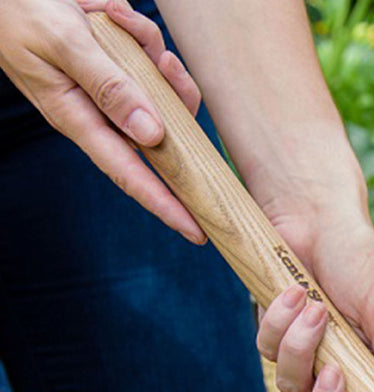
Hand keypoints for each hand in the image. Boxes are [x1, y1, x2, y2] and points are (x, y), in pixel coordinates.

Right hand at [0, 0, 205, 241]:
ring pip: (159, 89)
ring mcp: (107, 91)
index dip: (166, 206)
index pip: (131, 175)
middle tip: (166, 62)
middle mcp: (98, 112)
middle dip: (175, 98)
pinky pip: (145, 58)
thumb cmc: (19, 10)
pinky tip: (110, 11)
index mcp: (78, 118)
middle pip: (162, 130)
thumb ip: (108, 88)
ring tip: (116, 16)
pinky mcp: (112, 67)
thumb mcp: (64, 44)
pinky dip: (136, 33)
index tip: (198, 232)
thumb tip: (152, 137)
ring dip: (148, 50)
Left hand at [256, 208, 373, 391]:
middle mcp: (341, 376)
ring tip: (313, 306)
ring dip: (301, 348)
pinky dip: (280, 321)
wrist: (316, 215)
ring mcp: (305, 359)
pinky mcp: (272, 336)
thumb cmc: (362, 264)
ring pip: (292, 389)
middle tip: (335, 376)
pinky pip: (267, 350)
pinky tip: (293, 291)